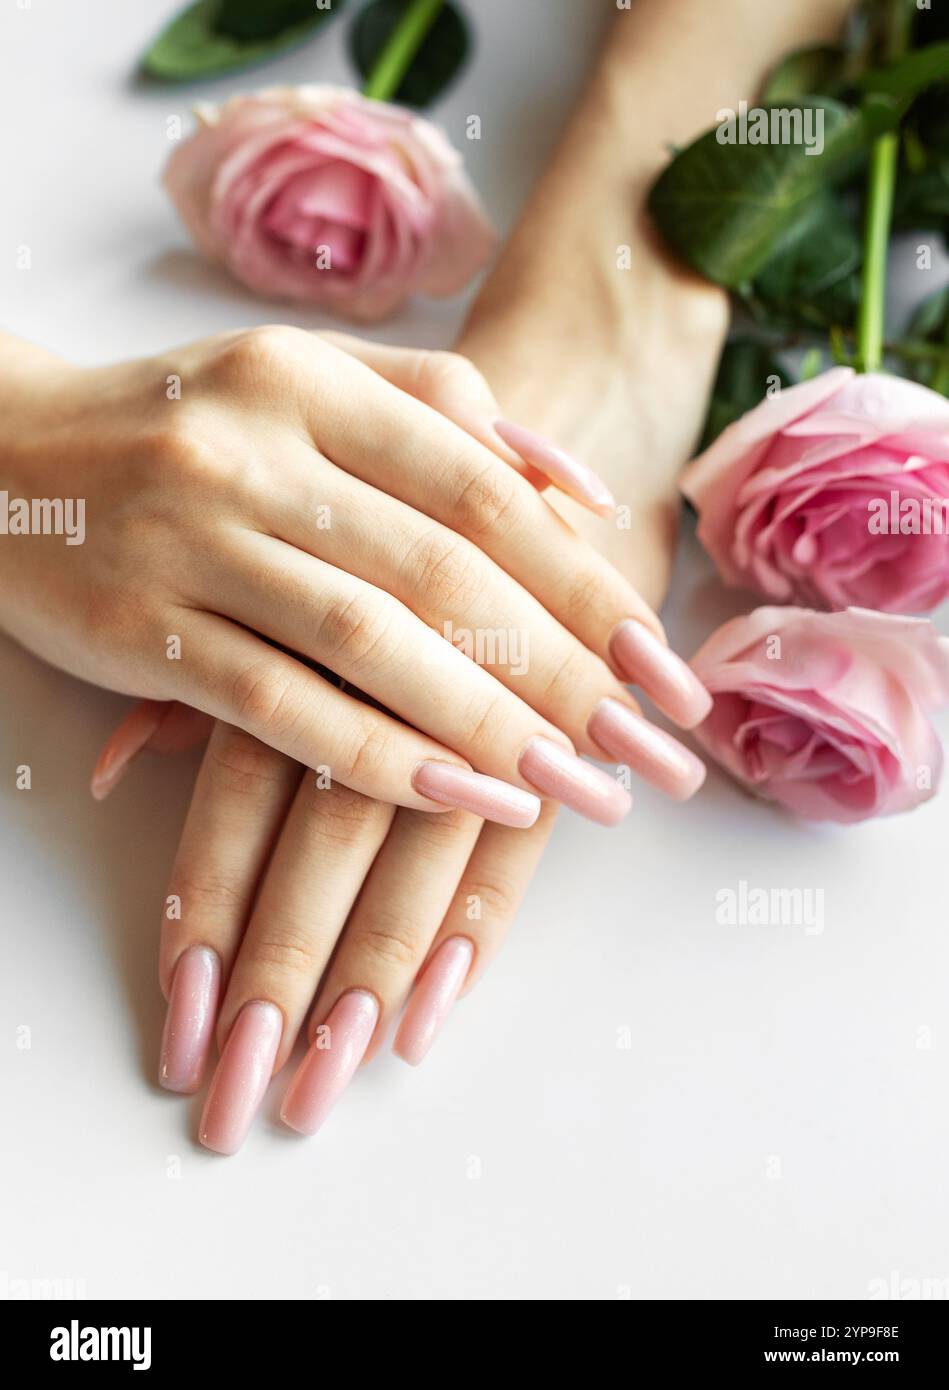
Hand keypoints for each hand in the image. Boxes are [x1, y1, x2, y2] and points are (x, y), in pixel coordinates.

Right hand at [0, 328, 705, 825]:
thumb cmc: (185, 423)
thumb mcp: (309, 383)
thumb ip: (447, 416)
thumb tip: (581, 492)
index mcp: (313, 382)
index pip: (484, 489)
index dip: (584, 582)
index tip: (662, 663)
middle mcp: (257, 451)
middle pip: (446, 572)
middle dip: (565, 672)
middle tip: (651, 751)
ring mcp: (194, 541)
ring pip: (371, 643)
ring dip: (490, 724)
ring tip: (580, 791)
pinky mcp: (145, 629)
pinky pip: (279, 706)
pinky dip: (378, 755)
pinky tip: (461, 798)